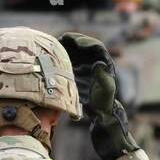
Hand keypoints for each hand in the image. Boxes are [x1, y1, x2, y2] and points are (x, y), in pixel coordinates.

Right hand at [60, 31, 138, 159]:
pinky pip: (72, 64)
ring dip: (68, 49)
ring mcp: (89, 71)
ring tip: (55, 45)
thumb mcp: (104, 94)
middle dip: (74, 42)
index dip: (85, 41)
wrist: (103, 119)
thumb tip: (98, 63)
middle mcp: (98, 66)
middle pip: (86, 47)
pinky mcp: (82, 77)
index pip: (96, 47)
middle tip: (61, 39)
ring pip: (78, 54)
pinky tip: (54, 59)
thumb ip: (104, 78)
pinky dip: (64, 59)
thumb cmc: (105, 107)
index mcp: (105, 66)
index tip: (73, 40)